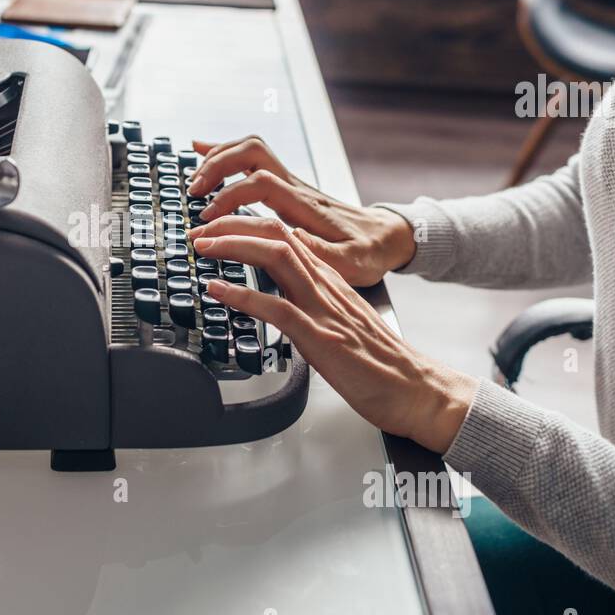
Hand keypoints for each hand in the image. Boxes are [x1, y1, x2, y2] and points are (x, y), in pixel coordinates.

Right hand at [186, 137, 415, 286]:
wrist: (387, 237)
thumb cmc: (368, 252)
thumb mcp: (351, 264)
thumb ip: (322, 254)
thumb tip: (291, 239)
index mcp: (306, 206)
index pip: (261, 183)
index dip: (229, 196)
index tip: (210, 218)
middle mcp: (296, 187)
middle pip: (252, 152)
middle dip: (216, 167)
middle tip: (193, 193)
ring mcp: (291, 183)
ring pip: (251, 149)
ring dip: (217, 158)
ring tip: (193, 181)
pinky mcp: (287, 187)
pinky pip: (253, 159)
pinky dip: (224, 153)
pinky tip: (202, 152)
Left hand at [193, 225, 476, 453]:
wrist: (414, 388)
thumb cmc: (378, 362)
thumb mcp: (340, 319)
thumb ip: (313, 301)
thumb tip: (280, 295)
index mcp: (330, 280)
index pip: (285, 235)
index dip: (247, 226)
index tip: (217, 229)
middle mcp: (325, 286)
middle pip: (277, 234)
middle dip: (233, 226)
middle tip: (199, 231)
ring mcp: (323, 308)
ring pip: (276, 257)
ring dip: (234, 247)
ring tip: (203, 248)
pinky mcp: (321, 337)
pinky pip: (277, 308)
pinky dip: (243, 295)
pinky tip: (219, 290)